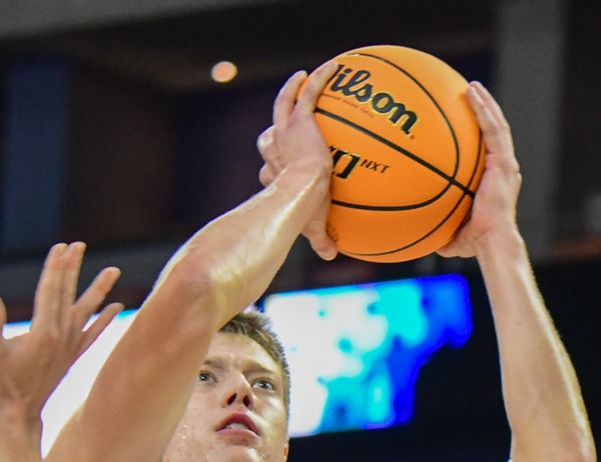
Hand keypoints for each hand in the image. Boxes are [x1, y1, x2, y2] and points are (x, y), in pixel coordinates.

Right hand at [0, 242, 122, 417]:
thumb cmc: (4, 381)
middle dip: (72, 268)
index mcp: (43, 332)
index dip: (55, 267)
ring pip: (87, 310)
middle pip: (68, 294)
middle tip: (78, 245)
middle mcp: (62, 335)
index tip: (61, 247)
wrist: (22, 410)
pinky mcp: (74, 355)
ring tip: (114, 270)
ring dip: (99, 289)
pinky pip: (94, 333)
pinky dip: (105, 320)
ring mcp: (71, 345)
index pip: (51, 291)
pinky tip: (117, 306)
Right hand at [255, 62, 339, 260]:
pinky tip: (332, 67)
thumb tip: (331, 255)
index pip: (269, 170)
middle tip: (284, 125)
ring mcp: (284, 133)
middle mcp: (274, 152)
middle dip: (273, 133)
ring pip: (281, 106)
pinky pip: (308, 94)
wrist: (302, 191)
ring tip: (300, 78)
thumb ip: (321, 240)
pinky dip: (318, 80)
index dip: (272, 169)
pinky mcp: (298, 120)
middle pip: (268, 138)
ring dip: (289, 91)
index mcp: (274, 176)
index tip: (279, 170)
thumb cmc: (304, 213)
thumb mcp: (313, 228)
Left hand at [435, 81, 523, 258]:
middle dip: (483, 110)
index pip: (488, 150)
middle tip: (468, 93)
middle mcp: (503, 168)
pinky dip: (484, 110)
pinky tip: (472, 95)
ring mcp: (505, 164)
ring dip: (485, 104)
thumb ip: (438, 226)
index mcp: (494, 179)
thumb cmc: (475, 241)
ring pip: (496, 125)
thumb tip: (415, 234)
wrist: (492, 240)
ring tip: (471, 86)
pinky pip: (494, 130)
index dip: (480, 133)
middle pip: (494, 131)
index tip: (465, 119)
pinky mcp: (504, 162)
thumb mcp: (452, 231)